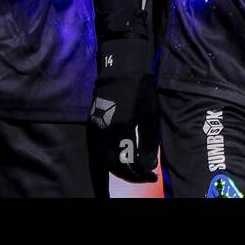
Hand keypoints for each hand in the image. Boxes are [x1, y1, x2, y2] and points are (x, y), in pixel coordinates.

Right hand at [91, 34, 158, 182]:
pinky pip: (99, 147)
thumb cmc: (140, 88)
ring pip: (103, 157)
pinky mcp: (93, 122)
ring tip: (133, 169)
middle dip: (128, 174)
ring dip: (117, 167)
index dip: (140, 174)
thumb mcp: (150, 114)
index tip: (151, 177)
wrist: (122, 67)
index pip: (128, 162)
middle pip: (112, 164)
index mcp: (121, 128)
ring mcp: (96, 127)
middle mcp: (105, 130)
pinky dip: (109, 156)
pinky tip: (121, 156)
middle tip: (142, 176)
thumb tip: (148, 165)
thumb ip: (149, 142)